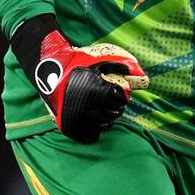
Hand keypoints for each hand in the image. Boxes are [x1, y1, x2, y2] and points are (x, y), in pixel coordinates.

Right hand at [13, 15, 148, 142]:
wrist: (49, 68)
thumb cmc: (78, 62)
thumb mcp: (101, 58)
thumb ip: (122, 66)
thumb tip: (145, 79)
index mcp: (100, 90)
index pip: (120, 100)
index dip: (120, 97)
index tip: (116, 95)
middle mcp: (90, 105)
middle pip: (113, 113)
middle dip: (114, 108)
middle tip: (110, 104)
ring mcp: (79, 116)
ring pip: (103, 124)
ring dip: (106, 119)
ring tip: (102, 111)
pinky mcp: (70, 125)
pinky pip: (89, 135)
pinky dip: (94, 131)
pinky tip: (93, 122)